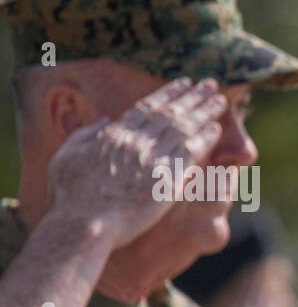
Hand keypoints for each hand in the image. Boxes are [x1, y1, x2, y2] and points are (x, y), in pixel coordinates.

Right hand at [45, 77, 227, 249]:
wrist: (85, 223)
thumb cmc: (71, 196)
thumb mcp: (67, 156)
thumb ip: (86, 135)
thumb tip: (106, 121)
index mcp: (114, 134)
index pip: (147, 107)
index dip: (168, 93)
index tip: (183, 83)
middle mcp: (136, 142)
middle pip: (170, 112)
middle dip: (192, 96)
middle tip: (210, 85)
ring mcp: (153, 159)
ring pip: (184, 129)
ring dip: (204, 112)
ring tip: (220, 100)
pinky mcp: (168, 180)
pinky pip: (191, 153)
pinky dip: (204, 139)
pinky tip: (216, 129)